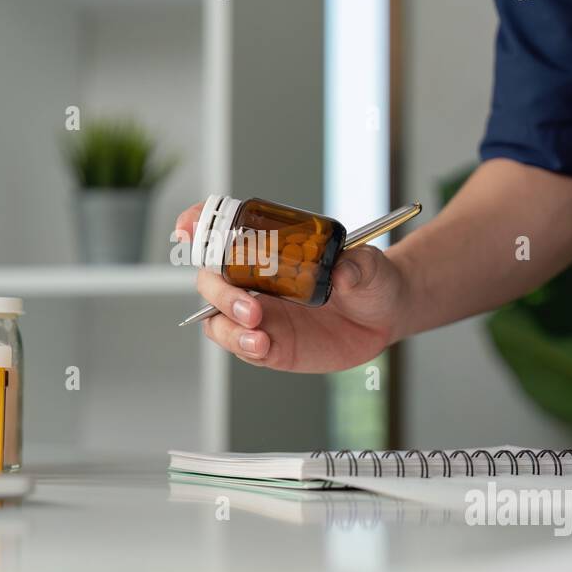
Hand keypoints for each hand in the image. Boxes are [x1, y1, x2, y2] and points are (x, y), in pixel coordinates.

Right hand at [174, 203, 408, 372]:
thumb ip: (358, 265)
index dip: (198, 224)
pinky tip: (264, 347)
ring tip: (260, 337)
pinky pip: (243, 346)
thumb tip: (343, 272)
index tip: (187, 229)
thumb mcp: (370, 266)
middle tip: (251, 308)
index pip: (222, 231)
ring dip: (229, 327)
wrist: (384, 315)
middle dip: (220, 292)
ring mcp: (259, 313)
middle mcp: (256, 279)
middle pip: (211, 279)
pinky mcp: (271, 344)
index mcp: (270, 248)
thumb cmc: (370, 279)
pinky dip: (245, 347)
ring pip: (217, 318)